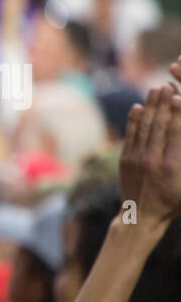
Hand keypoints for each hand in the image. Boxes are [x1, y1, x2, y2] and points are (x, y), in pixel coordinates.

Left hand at [120, 79, 180, 229]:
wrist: (142, 216)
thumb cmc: (174, 200)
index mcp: (173, 167)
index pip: (177, 134)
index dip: (177, 114)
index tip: (178, 96)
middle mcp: (153, 161)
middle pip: (160, 126)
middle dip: (163, 104)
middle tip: (167, 85)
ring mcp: (137, 160)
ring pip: (145, 128)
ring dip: (149, 107)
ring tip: (154, 89)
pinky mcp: (125, 161)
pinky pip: (130, 136)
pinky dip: (133, 121)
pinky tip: (137, 107)